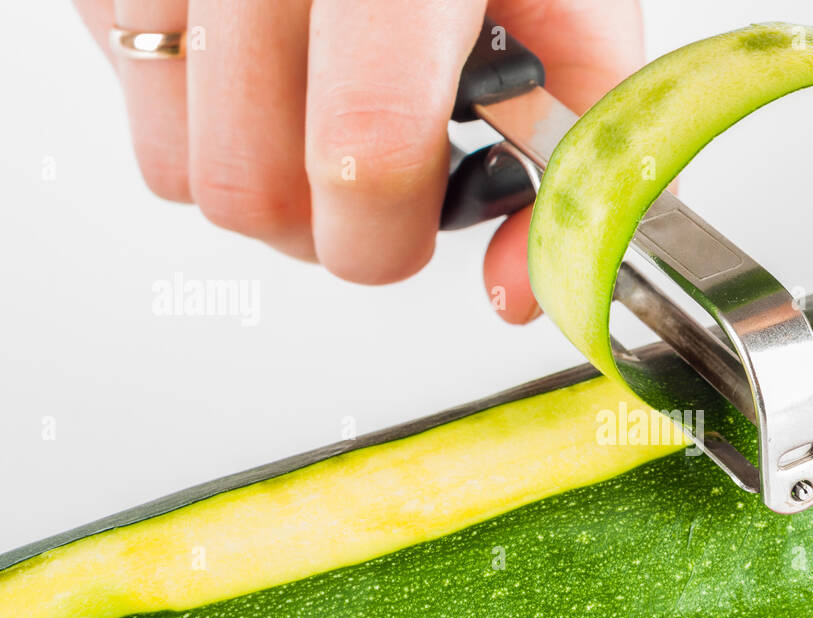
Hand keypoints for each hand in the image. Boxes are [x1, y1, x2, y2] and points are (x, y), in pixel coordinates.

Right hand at [73, 0, 642, 319]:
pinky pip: (134, 106)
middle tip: (375, 176)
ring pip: (180, 173)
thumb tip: (516, 293)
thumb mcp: (574, 15)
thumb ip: (572, 158)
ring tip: (317, 111)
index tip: (421, 218)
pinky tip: (263, 62)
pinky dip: (203, 117)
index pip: (364, 151)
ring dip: (262, 179)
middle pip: (250, 193)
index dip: (391, 231)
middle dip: (324, 227)